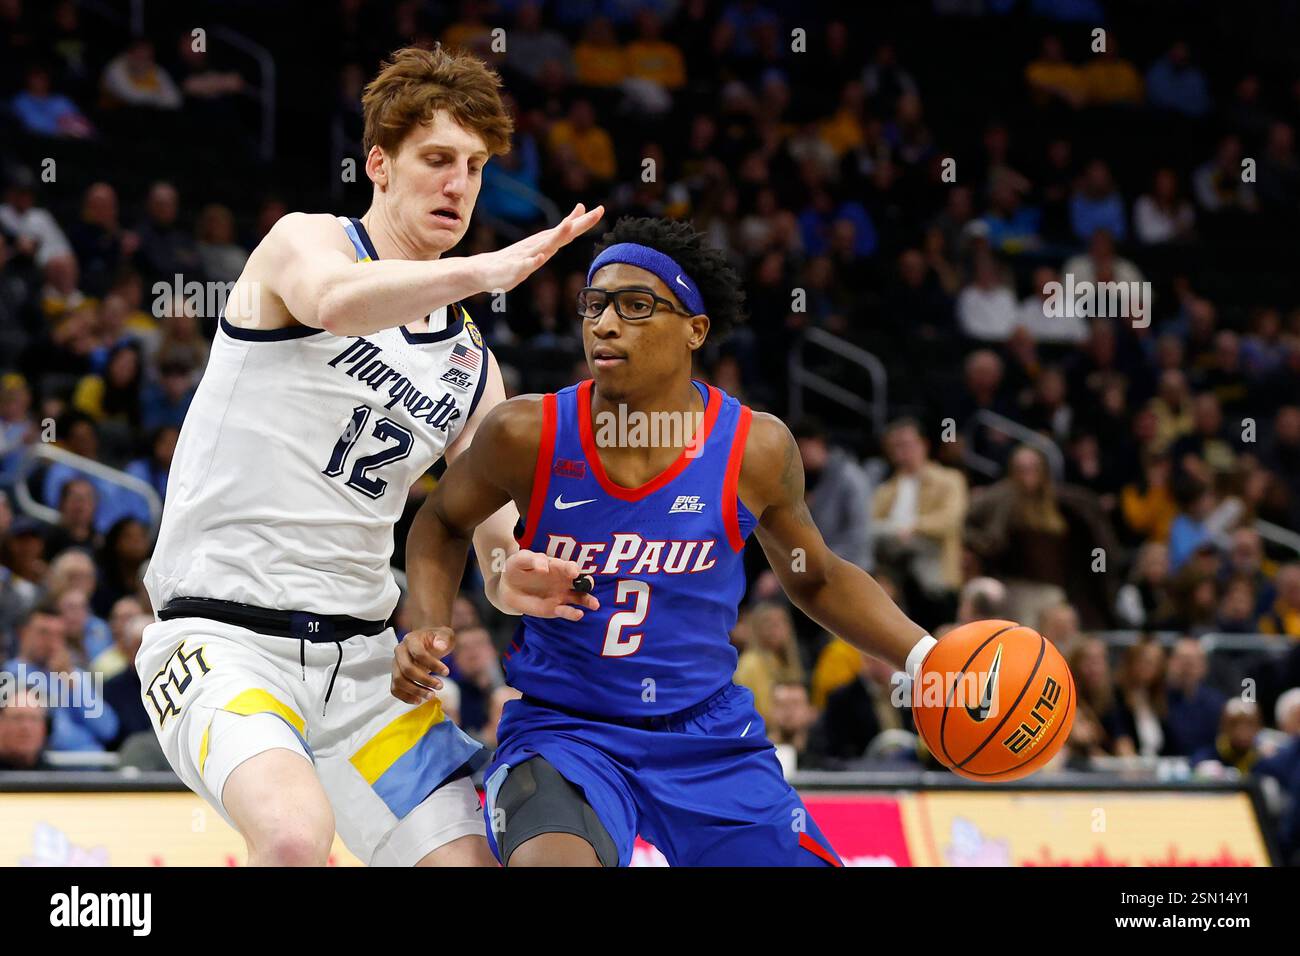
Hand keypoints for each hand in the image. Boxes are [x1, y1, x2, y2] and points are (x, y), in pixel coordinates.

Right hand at [391, 626, 454, 703]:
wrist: (428, 641)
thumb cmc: (437, 638)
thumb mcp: (445, 634)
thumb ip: (443, 639)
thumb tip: (440, 646)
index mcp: (410, 639)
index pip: (418, 653)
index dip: (433, 664)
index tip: (447, 672)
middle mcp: (400, 651)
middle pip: (407, 669)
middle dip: (424, 680)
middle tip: (440, 686)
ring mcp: (395, 664)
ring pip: (399, 681)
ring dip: (415, 691)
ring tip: (431, 695)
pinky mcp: (396, 675)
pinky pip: (395, 689)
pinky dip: (405, 697)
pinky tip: (419, 700)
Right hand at [468, 203, 603, 292]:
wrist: (483, 272)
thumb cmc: (514, 261)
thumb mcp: (539, 248)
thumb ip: (558, 235)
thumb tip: (575, 217)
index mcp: (544, 242)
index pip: (569, 230)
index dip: (585, 221)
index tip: (601, 209)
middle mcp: (537, 246)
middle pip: (562, 234)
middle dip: (580, 223)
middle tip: (598, 211)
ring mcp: (526, 256)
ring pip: (544, 245)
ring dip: (557, 236)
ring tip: (569, 226)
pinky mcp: (514, 269)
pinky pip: (525, 265)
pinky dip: (533, 261)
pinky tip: (540, 256)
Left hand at [497, 550, 599, 620]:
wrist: (507, 587)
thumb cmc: (517, 568)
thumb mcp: (521, 559)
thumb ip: (533, 560)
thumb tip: (545, 568)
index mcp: (557, 566)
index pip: (569, 566)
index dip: (572, 569)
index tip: (573, 573)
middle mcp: (564, 580)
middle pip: (581, 581)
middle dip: (587, 582)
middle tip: (588, 584)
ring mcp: (561, 595)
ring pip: (580, 598)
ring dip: (588, 601)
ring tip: (594, 605)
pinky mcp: (555, 609)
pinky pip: (567, 611)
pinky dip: (573, 613)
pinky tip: (577, 614)